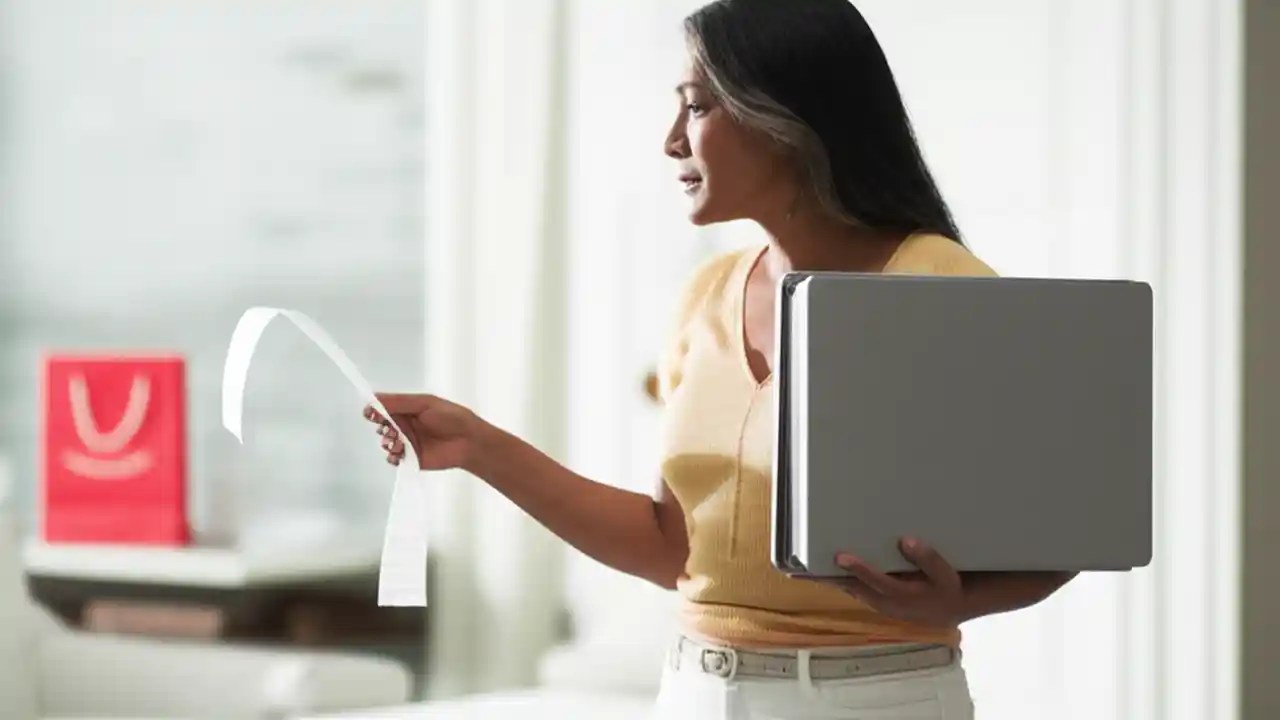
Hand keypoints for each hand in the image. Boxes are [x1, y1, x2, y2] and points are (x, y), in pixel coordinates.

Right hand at [362, 393, 484, 470]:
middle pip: (382, 425)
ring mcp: (407, 442)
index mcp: (408, 409)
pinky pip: (393, 458)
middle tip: (390, 429)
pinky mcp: (410, 459)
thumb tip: (373, 398)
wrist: (468, 441)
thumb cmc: (450, 417)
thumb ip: (400, 402)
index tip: (371, 414)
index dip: (374, 410)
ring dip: (387, 442)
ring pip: (386, 442)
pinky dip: (392, 456)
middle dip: (381, 427)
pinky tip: (399, 454)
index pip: (383, 408)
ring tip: (398, 442)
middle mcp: (405, 425)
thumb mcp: (425, 403)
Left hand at [818, 537, 969, 627]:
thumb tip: (906, 541)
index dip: (859, 569)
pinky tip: (825, 570)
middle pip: (854, 588)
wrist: (949, 609)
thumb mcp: (946, 574)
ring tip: (807, 566)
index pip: (877, 581)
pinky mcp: (875, 601)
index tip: (841, 556)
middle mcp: (886, 602)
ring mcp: (878, 603)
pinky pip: (853, 590)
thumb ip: (928, 558)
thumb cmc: (946, 589)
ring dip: (831, 580)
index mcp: (903, 595)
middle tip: (807, 564)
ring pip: (850, 590)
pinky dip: (839, 581)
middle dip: (831, 577)